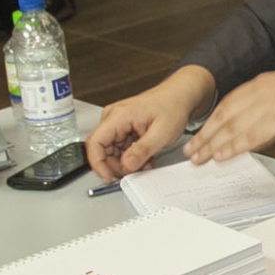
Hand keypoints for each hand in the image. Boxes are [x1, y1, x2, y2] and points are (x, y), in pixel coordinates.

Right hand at [86, 66, 213, 180]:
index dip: (98, 164)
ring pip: (111, 152)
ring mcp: (117, 123)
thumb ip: (142, 150)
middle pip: (102, 150)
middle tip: (135, 172)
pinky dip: (130, 157)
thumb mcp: (161, 133)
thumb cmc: (172, 106)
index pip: (95, 143)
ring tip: (144, 163)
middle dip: (117, 166)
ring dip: (126, 163)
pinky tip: (144, 158)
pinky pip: (120, 148)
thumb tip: (126, 165)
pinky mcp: (123, 128)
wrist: (180, 96)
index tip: (108, 177)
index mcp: (118, 116)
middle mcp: (113, 118)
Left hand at [191, 65, 274, 163]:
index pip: (228, 103)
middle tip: (190, 150)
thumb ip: (273, 102)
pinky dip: (233, 147)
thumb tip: (263, 119)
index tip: (201, 133)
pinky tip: (222, 156)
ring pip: (232, 128)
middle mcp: (259, 92)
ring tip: (199, 158)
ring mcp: (267, 106)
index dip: (211, 120)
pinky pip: (249, 137)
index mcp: (262, 83)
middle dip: (205, 135)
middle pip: (224, 116)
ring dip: (213, 144)